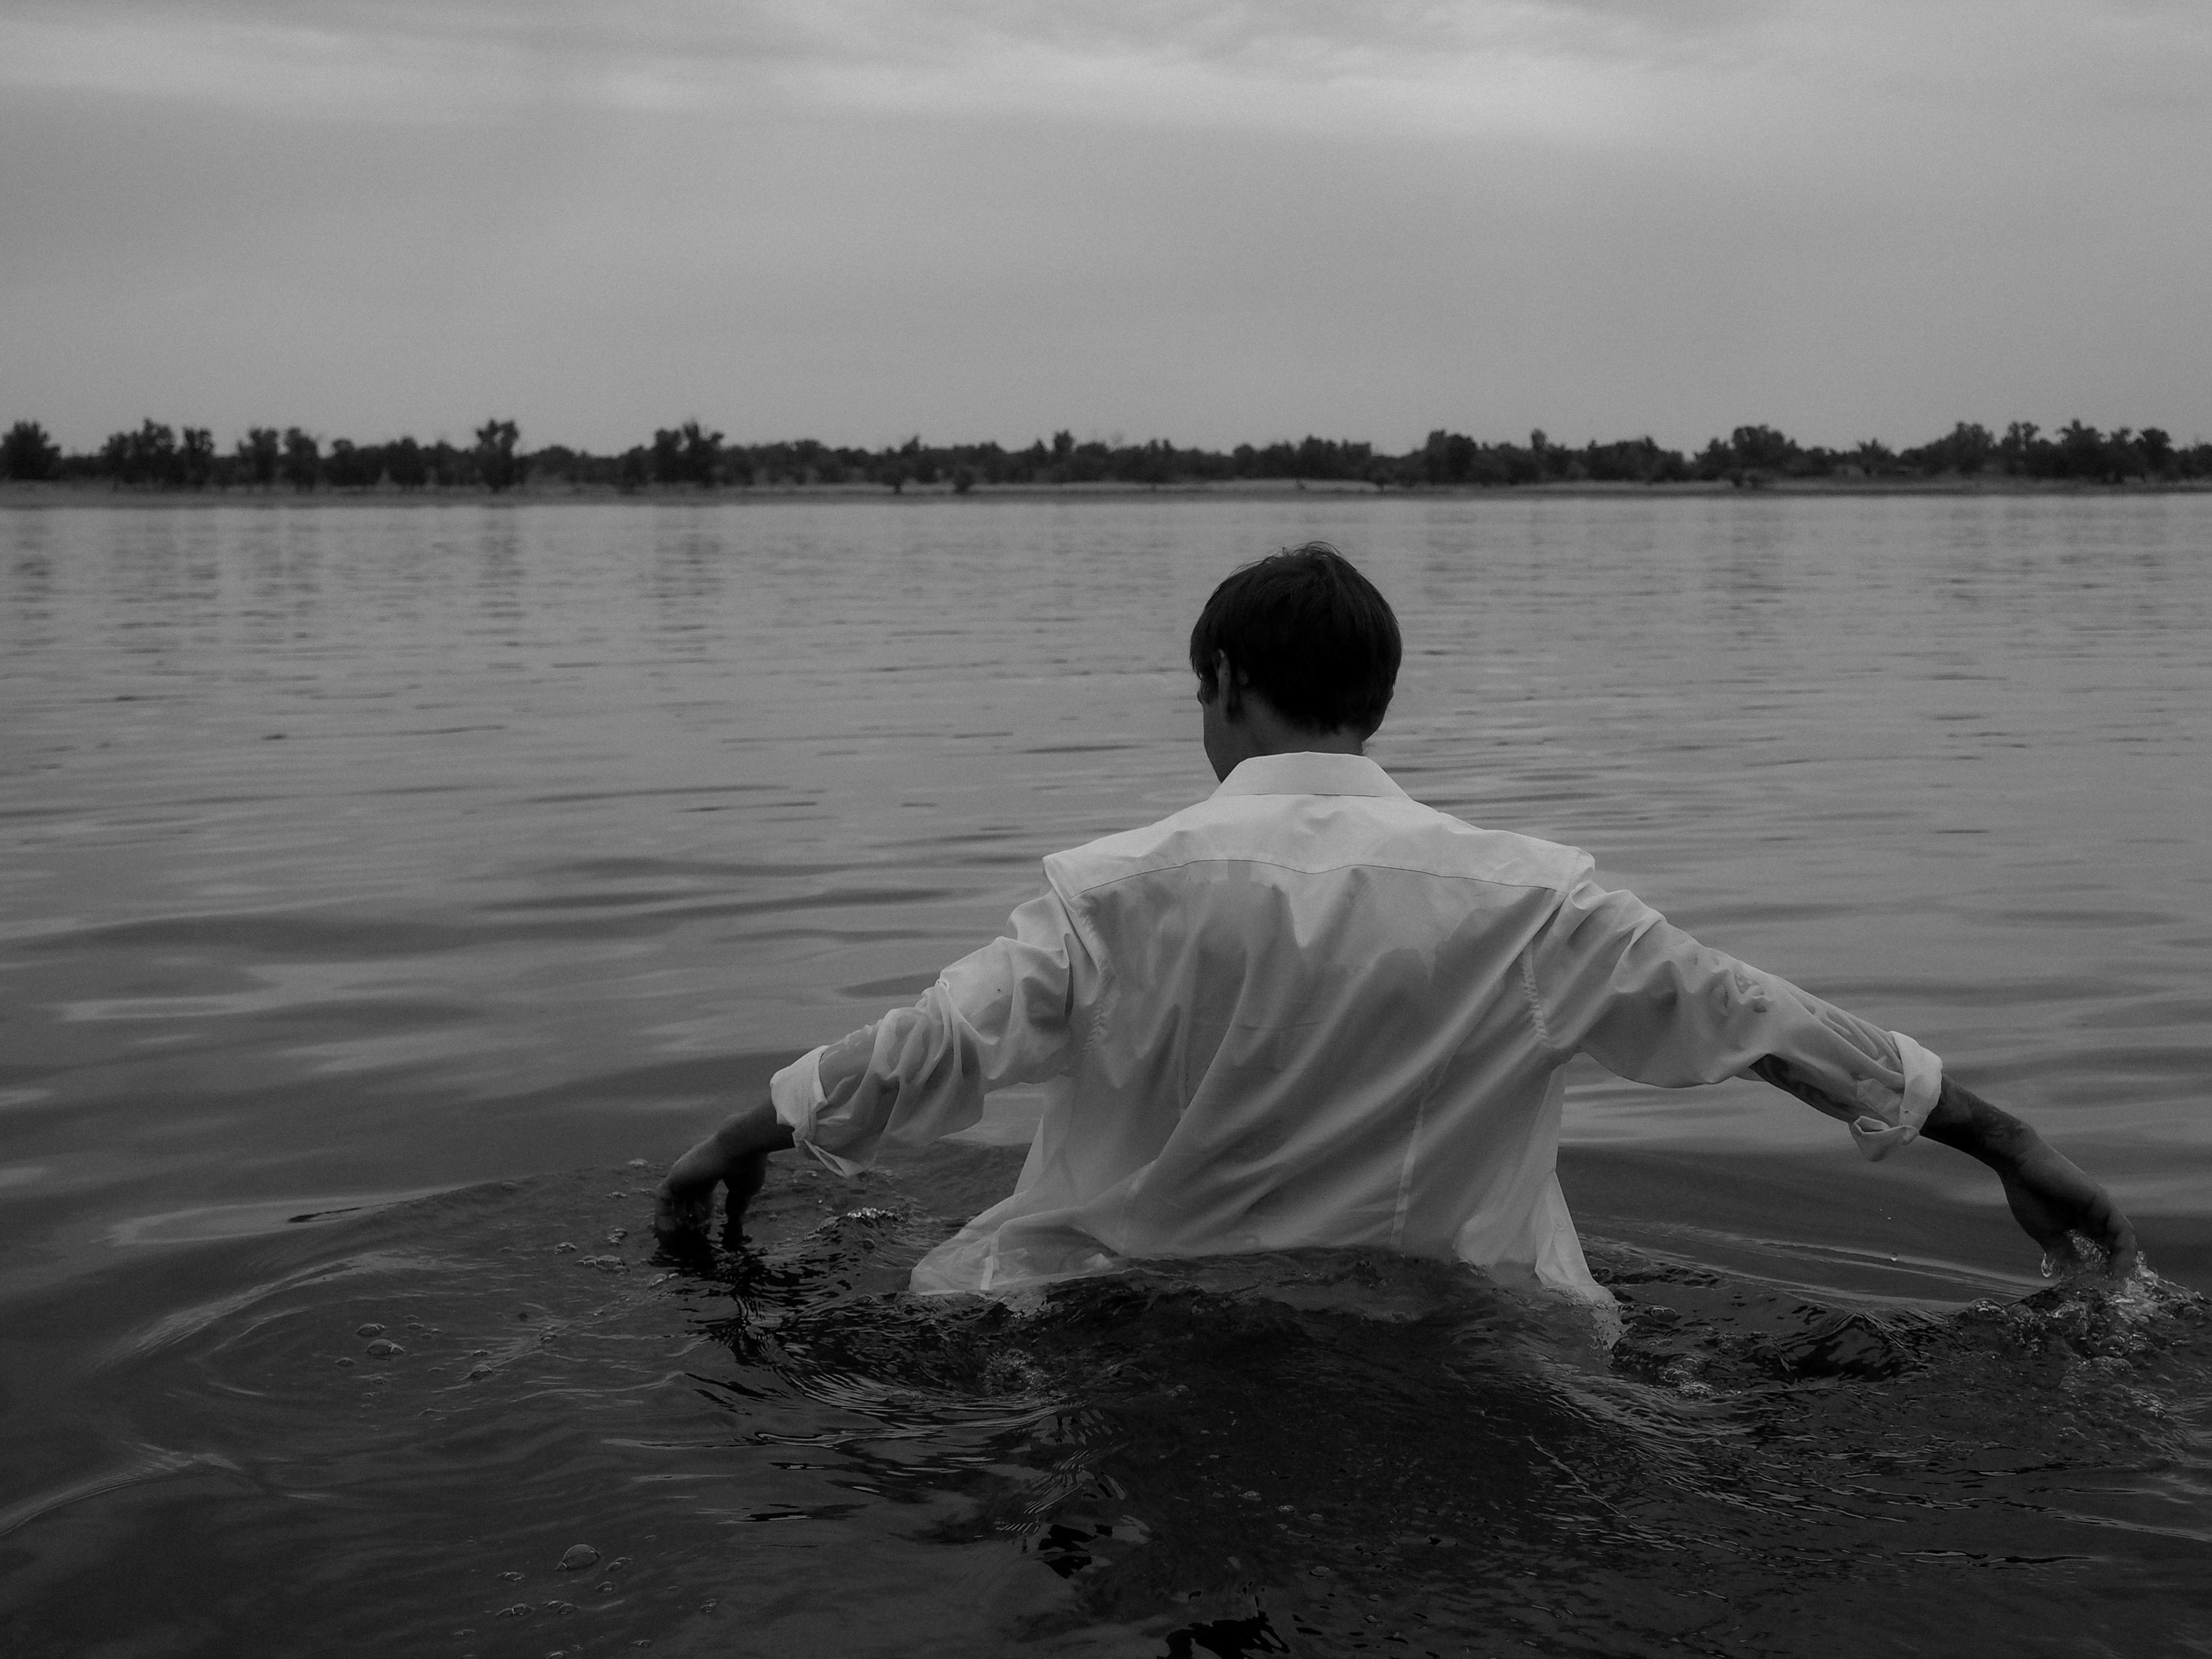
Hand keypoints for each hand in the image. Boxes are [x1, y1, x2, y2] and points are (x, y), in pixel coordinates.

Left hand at [652, 1100, 794, 1237]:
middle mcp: (696, 1169)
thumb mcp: (744, 1188)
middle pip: (687, 1195)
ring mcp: (685, 1172)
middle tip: (694, 1231)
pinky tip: (670, 1230)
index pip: (702, 1191)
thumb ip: (737, 1202)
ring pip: (674, 1197)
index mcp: (713, 1169)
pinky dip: (664, 1214)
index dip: (704, 1208)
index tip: (709, 1223)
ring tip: (680, 1235)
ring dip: (676, 1216)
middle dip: (689, 1213)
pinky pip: (663, 1199)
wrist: (739, 1146)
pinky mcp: (675, 1177)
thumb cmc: (746, 1165)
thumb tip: (733, 1217)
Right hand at [1923, 1075, 2138, 1279]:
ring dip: (2123, 1261)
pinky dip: (2124, 1248)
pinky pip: (2121, 1229)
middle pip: (2115, 1245)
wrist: (2019, 1164)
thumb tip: (2073, 1272)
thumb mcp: (2045, 1232)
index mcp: (2081, 1223)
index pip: (2100, 1248)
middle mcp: (2095, 1216)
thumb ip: (2062, 1251)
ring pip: (2122, 1239)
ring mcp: (2101, 1208)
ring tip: (2118, 1281)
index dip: (2104, 1268)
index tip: (2100, 1288)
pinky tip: (2119, 1264)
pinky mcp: (2102, 1202)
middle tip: (2114, 1290)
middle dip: (2117, 1268)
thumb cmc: (2028, 1195)